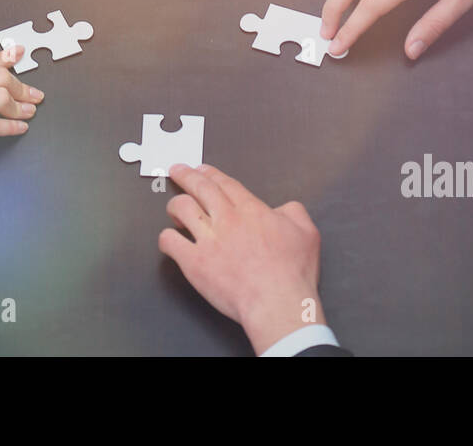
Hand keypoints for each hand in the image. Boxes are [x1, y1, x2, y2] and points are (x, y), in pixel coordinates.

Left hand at [159, 164, 324, 354]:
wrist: (277, 302)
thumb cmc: (292, 273)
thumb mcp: (307, 232)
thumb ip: (293, 212)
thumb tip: (285, 208)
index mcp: (250, 210)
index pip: (224, 183)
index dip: (210, 174)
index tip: (202, 170)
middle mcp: (226, 219)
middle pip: (200, 187)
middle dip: (186, 175)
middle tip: (177, 171)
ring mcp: (208, 240)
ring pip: (181, 208)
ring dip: (175, 205)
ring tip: (174, 208)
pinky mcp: (194, 263)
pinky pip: (170, 242)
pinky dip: (166, 238)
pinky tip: (170, 240)